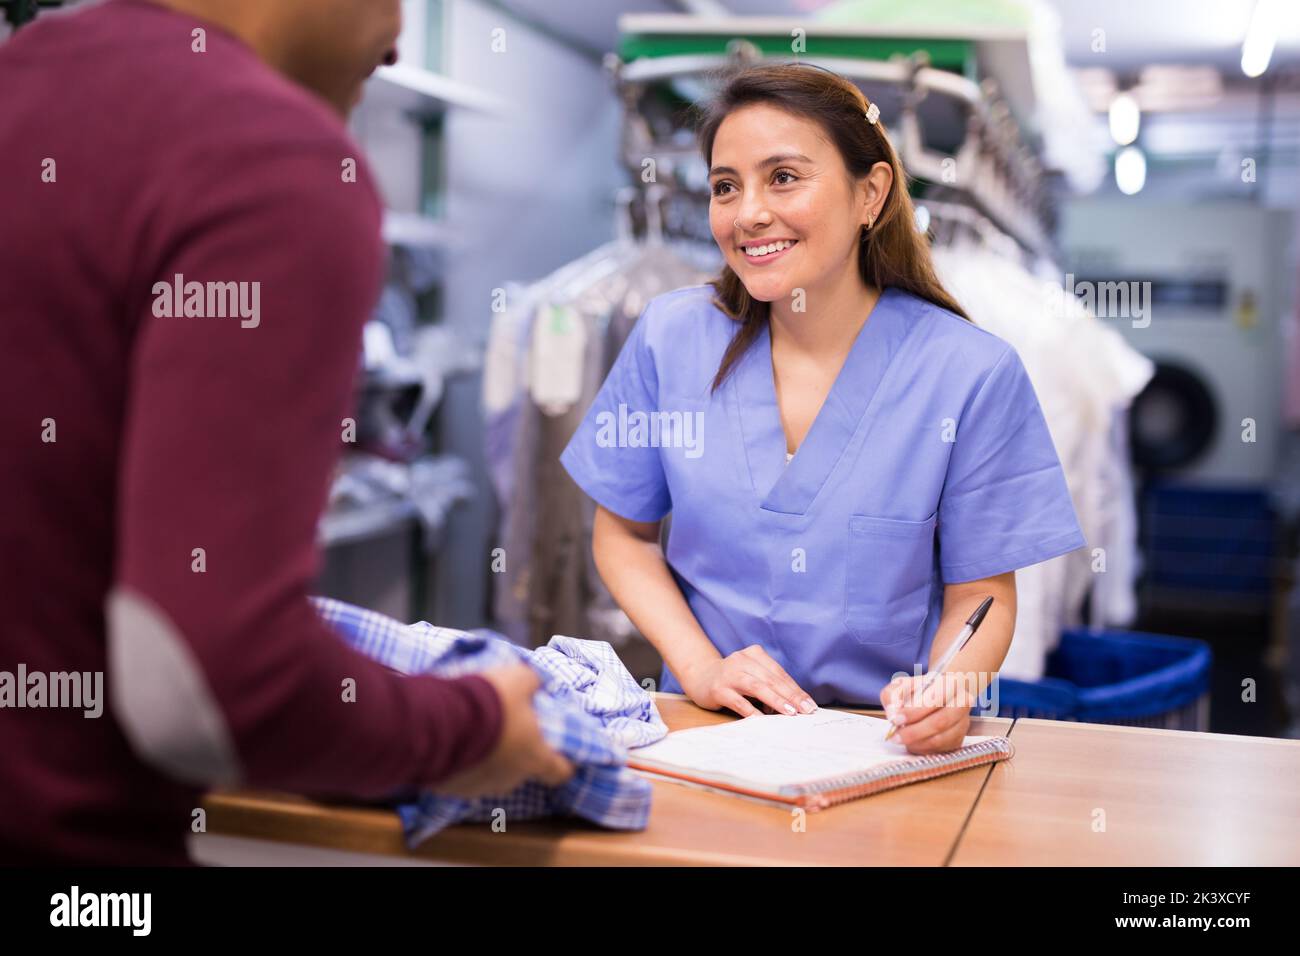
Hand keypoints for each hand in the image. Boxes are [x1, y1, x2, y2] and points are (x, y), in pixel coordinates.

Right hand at [433, 665, 573, 796]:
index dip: (562, 763)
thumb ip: (532, 683)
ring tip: (475, 733)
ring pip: (491, 774)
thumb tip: (535, 684)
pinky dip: (462, 762)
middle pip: (522, 770)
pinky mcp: (451, 788)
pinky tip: (454, 742)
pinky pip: (462, 775)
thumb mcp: (519, 679)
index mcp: (534, 757)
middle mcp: (510, 779)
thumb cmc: (490, 703)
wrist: (439, 720)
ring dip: (487, 757)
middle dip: (517, 752)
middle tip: (506, 729)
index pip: (560, 772)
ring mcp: (479, 787)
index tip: (559, 754)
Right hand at [680, 645, 816, 717]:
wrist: (700, 677)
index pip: (779, 673)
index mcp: (755, 654)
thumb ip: (770, 686)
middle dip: (791, 696)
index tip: (810, 704)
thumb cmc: (733, 679)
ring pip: (758, 687)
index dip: (796, 689)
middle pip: (771, 679)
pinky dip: (753, 711)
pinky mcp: (718, 689)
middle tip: (806, 710)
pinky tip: (764, 720)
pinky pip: (739, 701)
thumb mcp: (752, 675)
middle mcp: (742, 660)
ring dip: (776, 701)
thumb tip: (794, 706)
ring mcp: (729, 674)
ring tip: (790, 713)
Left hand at [879, 673, 972, 753]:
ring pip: (940, 739)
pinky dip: (922, 749)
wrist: (937, 697)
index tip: (896, 719)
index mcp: (951, 684)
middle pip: (940, 722)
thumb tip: (893, 712)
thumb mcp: (902, 685)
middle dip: (914, 732)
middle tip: (895, 736)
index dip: (914, 711)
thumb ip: (894, 694)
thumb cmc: (918, 691)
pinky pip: (940, 750)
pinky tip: (911, 743)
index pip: (935, 699)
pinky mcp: (958, 740)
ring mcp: (962, 723)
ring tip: (900, 739)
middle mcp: (962, 703)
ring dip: (916, 742)